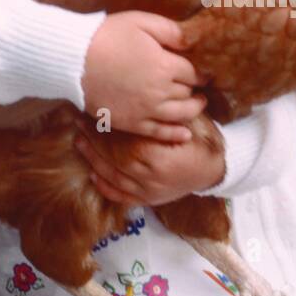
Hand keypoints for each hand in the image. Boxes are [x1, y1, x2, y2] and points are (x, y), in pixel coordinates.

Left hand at [73, 118, 225, 206]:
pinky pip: (122, 196)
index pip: (123, 142)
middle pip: (113, 158)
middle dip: (93, 140)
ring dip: (93, 159)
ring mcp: (149, 191)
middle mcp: (151, 177)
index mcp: (160, 156)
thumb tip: (134, 95)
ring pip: (113, 177)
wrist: (217, 168)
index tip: (93, 113)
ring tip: (79, 142)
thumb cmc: (202, 138)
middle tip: (78, 123)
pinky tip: (93, 174)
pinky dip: (105, 186)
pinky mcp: (150, 200)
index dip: (105, 128)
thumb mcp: (185, 121)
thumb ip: (161, 116)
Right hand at [81, 11, 208, 142]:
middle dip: (194, 89)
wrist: (73, 60)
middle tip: (199, 88)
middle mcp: (160, 91)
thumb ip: (170, 31)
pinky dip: (175, 134)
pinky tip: (184, 134)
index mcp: (165, 65)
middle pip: (188, 94)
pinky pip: (159, 132)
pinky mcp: (131, 123)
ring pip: (180, 115)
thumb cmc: (106, 36)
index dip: (200, 73)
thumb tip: (192, 40)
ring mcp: (145, 110)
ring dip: (192, 110)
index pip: (193, 73)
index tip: (202, 73)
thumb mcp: (141, 22)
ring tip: (197, 105)